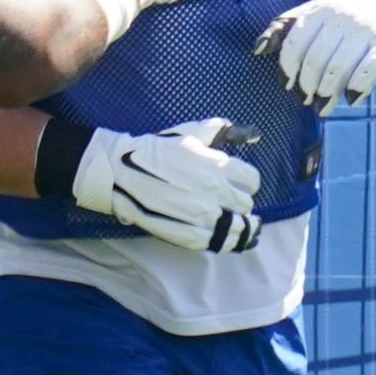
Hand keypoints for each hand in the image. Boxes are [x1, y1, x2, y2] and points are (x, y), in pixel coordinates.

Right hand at [70, 119, 263, 252]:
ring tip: (241, 224)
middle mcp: (216, 193)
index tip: (241, 183)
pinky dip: (228, 239)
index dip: (247, 181)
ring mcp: (204, 217)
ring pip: (239, 227)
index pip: (252, 180)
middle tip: (231, 200)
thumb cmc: (156, 150)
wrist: (123, 173)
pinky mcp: (192, 236)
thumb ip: (219, 131)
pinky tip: (228, 236)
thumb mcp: (189, 132)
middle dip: (240, 200)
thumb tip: (246, 132)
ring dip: (242, 225)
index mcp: (218, 167)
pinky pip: (221, 243)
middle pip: (245, 203)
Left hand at [254, 0, 375, 108]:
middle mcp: (345, 14)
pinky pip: (370, 69)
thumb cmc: (351, 9)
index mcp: (323, 7)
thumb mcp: (318, 10)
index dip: (289, 69)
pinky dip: (358, 87)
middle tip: (307, 100)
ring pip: (340, 68)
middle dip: (308, 86)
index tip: (288, 85)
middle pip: (316, 60)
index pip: (296, 42)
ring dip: (329, 93)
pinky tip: (351, 98)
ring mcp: (370, 27)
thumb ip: (287, 28)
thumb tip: (257, 49)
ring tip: (324, 106)